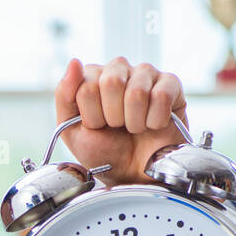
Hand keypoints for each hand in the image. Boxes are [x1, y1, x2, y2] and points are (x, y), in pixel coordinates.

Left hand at [54, 57, 187, 185]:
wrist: (132, 173)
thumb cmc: (103, 151)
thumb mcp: (71, 130)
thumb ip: (64, 96)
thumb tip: (74, 62)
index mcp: (92, 77)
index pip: (86, 86)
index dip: (91, 116)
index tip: (97, 126)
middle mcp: (118, 69)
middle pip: (111, 81)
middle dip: (112, 117)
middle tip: (117, 127)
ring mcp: (145, 74)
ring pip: (137, 91)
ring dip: (134, 121)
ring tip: (134, 128)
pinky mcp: (171, 84)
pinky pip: (161, 96)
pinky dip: (155, 120)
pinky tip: (153, 124)